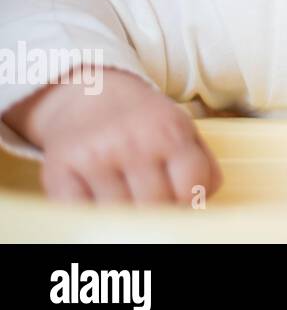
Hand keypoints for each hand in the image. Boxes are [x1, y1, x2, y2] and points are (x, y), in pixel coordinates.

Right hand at [3, 67, 222, 204]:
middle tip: (152, 199)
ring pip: (121, 214)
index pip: (191, 188)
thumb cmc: (143, 121)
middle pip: (156, 205)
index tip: (181, 198)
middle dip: (159, 209)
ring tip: (126, 195)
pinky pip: (80, 213)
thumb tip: (204, 201)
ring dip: (125, 213)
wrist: (90, 94)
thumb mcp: (182, 129)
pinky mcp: (59, 171)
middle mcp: (132, 143)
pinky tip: (98, 199)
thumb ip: (203, 165)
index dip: (189, 200)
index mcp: (169, 131)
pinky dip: (91, 214)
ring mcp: (94, 158)